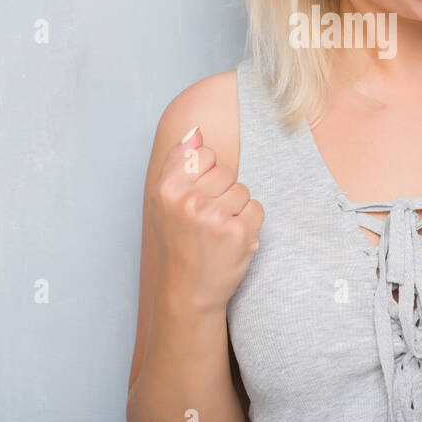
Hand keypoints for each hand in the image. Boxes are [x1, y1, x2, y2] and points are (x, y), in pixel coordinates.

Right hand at [148, 126, 264, 314]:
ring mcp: (215, 218)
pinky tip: (232, 238)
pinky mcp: (239, 233)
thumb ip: (178, 162)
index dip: (205, 175)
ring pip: (242, 189)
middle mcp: (188, 201)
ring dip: (236, 209)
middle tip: (206, 220)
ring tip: (218, 230)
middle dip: (222, 193)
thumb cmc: (178, 240)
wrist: (187, 290)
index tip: (196, 197)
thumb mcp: (164, 200)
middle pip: (226, 172)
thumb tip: (196, 132)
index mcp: (167, 189)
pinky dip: (249, 222)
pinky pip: (256, 208)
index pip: (204, 154)